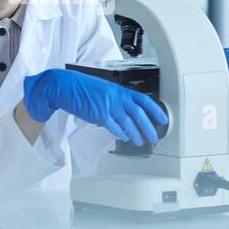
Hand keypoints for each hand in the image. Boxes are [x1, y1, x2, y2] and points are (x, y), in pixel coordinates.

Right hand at [22, 69, 167, 145]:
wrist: (66, 87)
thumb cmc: (83, 88)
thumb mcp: (104, 91)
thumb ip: (116, 101)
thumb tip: (125, 115)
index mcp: (119, 90)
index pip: (143, 99)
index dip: (155, 109)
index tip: (163, 118)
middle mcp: (116, 97)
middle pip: (138, 113)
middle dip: (148, 127)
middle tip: (154, 137)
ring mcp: (107, 105)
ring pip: (128, 121)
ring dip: (136, 133)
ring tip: (140, 141)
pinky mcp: (98, 113)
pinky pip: (113, 125)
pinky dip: (120, 132)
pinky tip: (124, 137)